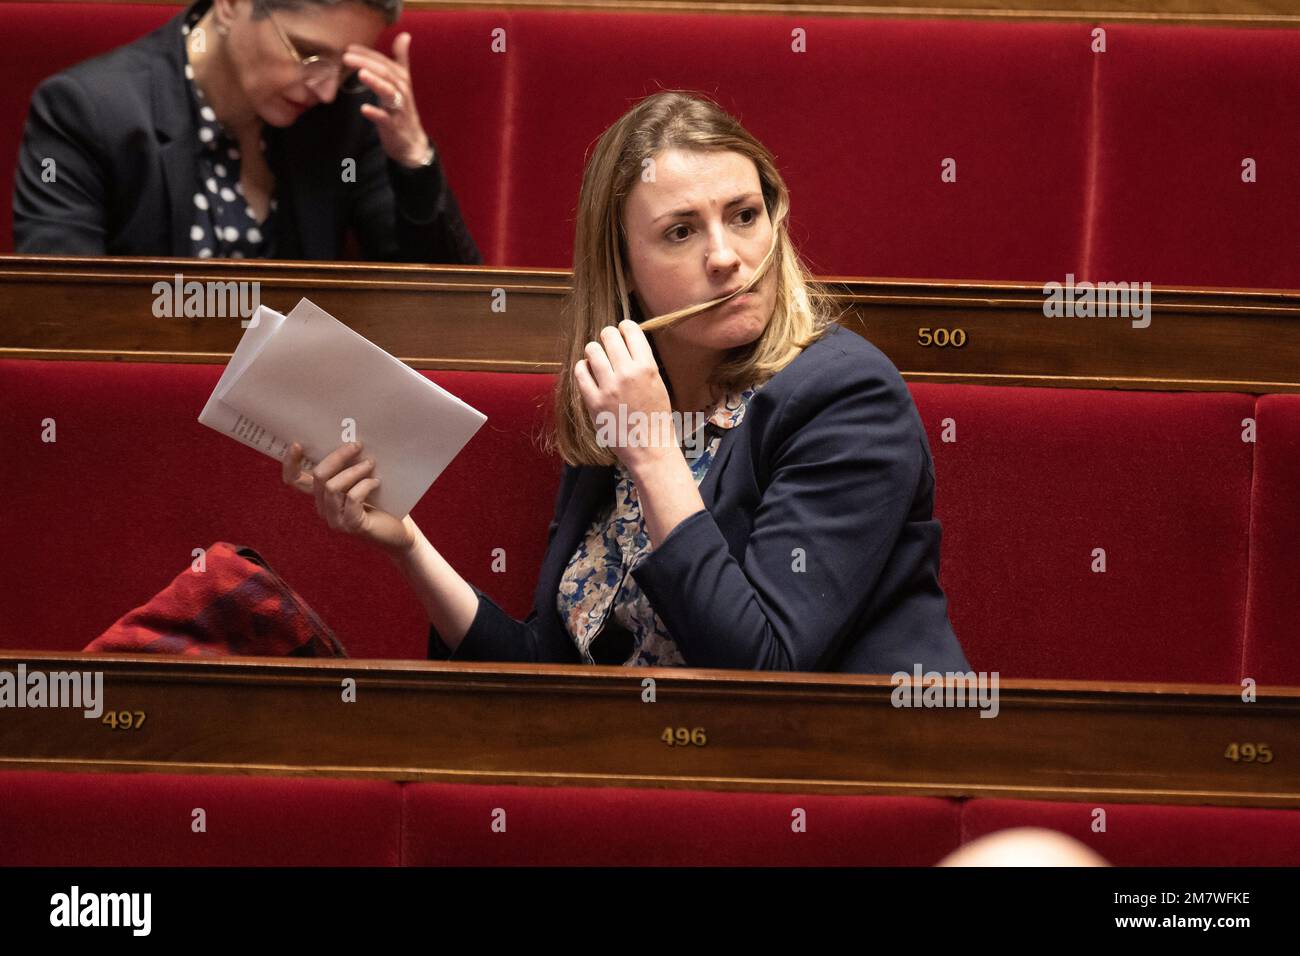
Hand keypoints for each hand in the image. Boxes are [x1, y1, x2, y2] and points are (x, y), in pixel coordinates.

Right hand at [282, 441, 415, 556]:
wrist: (397, 532)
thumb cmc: (380, 503)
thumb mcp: (359, 481)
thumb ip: (349, 468)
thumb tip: (350, 441)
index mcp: (320, 495)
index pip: (295, 480)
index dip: (290, 463)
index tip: (298, 444)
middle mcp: (323, 508)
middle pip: (318, 476)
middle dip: (337, 457)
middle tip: (357, 446)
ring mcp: (335, 519)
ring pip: (333, 487)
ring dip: (354, 470)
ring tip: (371, 463)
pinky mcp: (352, 526)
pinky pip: (352, 499)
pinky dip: (364, 485)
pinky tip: (376, 482)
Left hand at [344, 32, 432, 168]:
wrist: (412, 143)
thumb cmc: (403, 110)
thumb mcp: (402, 83)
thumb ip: (401, 59)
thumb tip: (405, 35)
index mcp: (401, 81)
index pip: (385, 63)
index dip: (368, 54)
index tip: (350, 48)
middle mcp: (402, 93)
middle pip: (387, 74)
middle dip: (368, 64)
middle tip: (347, 57)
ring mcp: (399, 110)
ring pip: (389, 93)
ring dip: (376, 83)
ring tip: (361, 74)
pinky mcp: (394, 127)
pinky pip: (386, 119)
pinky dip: (376, 114)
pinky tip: (364, 109)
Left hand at [574, 319, 675, 471]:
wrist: (649, 447)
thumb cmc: (656, 417)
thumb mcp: (657, 383)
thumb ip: (642, 362)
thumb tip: (625, 342)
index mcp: (647, 367)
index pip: (630, 329)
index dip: (624, 327)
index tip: (622, 333)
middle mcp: (627, 373)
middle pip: (608, 335)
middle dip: (607, 337)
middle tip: (608, 346)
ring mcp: (609, 387)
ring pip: (592, 350)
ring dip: (594, 352)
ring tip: (597, 360)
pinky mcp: (594, 401)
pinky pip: (580, 372)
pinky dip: (582, 368)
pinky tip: (588, 372)